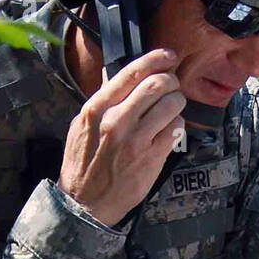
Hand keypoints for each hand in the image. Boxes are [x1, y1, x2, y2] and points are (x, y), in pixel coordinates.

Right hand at [56, 48, 186, 227]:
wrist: (85, 202)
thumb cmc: (83, 163)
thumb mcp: (81, 125)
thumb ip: (102, 99)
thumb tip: (118, 74)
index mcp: (97, 108)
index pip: (132, 72)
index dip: (156, 59)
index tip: (168, 56)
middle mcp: (117, 120)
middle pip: (157, 84)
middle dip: (170, 81)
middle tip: (171, 86)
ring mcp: (136, 139)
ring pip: (171, 104)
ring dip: (177, 102)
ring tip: (171, 109)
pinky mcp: (152, 157)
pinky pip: (176, 129)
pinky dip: (176, 125)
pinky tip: (168, 130)